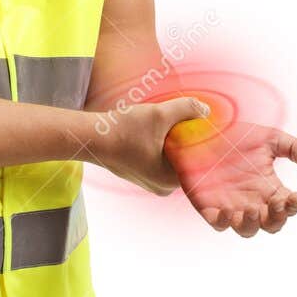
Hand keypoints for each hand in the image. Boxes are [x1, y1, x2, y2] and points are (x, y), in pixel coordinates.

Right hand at [94, 96, 209, 195]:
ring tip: (170, 124)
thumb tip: (206, 110)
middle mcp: (162, 187)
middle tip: (188, 120)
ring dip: (174, 141)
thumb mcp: (159, 114)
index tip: (204, 125)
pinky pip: (160, 160)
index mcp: (170, 180)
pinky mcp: (140, 174)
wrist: (90, 137)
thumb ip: (186, 109)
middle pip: (186, 160)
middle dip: (188, 140)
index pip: (199, 162)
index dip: (204, 142)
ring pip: (173, 159)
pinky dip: (162, 146)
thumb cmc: (123, 130)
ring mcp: (150, 182)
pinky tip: (157, 130)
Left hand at [165, 117, 296, 236]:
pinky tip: (228, 211)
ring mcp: (232, 207)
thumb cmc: (236, 136)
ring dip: (251, 223)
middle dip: (276, 217)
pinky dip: (223, 221)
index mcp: (269, 189)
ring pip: (246, 229)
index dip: (293, 205)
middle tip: (277, 203)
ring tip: (251, 209)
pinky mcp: (209, 207)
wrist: (202, 132)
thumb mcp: (267, 138)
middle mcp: (253, 202)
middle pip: (271, 223)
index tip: (296, 196)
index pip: (287, 206)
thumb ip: (290, 146)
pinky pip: (218, 223)